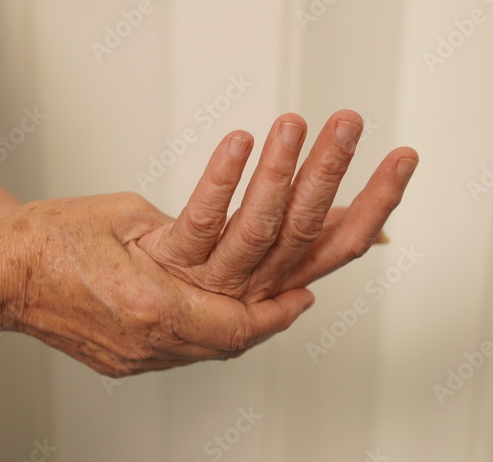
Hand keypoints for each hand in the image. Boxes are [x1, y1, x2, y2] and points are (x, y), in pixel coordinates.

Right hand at [0, 194, 314, 376]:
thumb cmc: (51, 237)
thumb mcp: (127, 217)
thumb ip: (184, 233)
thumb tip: (222, 234)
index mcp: (153, 306)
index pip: (240, 323)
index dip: (280, 312)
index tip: (305, 296)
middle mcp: (149, 342)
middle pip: (232, 342)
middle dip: (271, 318)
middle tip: (301, 299)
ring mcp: (133, 358)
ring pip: (209, 350)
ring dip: (243, 326)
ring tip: (270, 304)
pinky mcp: (120, 361)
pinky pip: (180, 350)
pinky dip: (208, 332)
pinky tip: (215, 313)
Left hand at [137, 110, 417, 302]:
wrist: (89, 306)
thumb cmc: (171, 279)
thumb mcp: (254, 269)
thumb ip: (307, 245)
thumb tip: (376, 236)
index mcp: (276, 282)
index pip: (341, 244)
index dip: (377, 203)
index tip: (403, 159)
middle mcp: (250, 287)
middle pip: (304, 230)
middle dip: (331, 173)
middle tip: (349, 123)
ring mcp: (208, 279)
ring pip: (259, 227)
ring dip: (281, 172)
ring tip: (295, 124)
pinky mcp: (168, 260)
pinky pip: (201, 221)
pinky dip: (222, 180)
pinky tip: (239, 142)